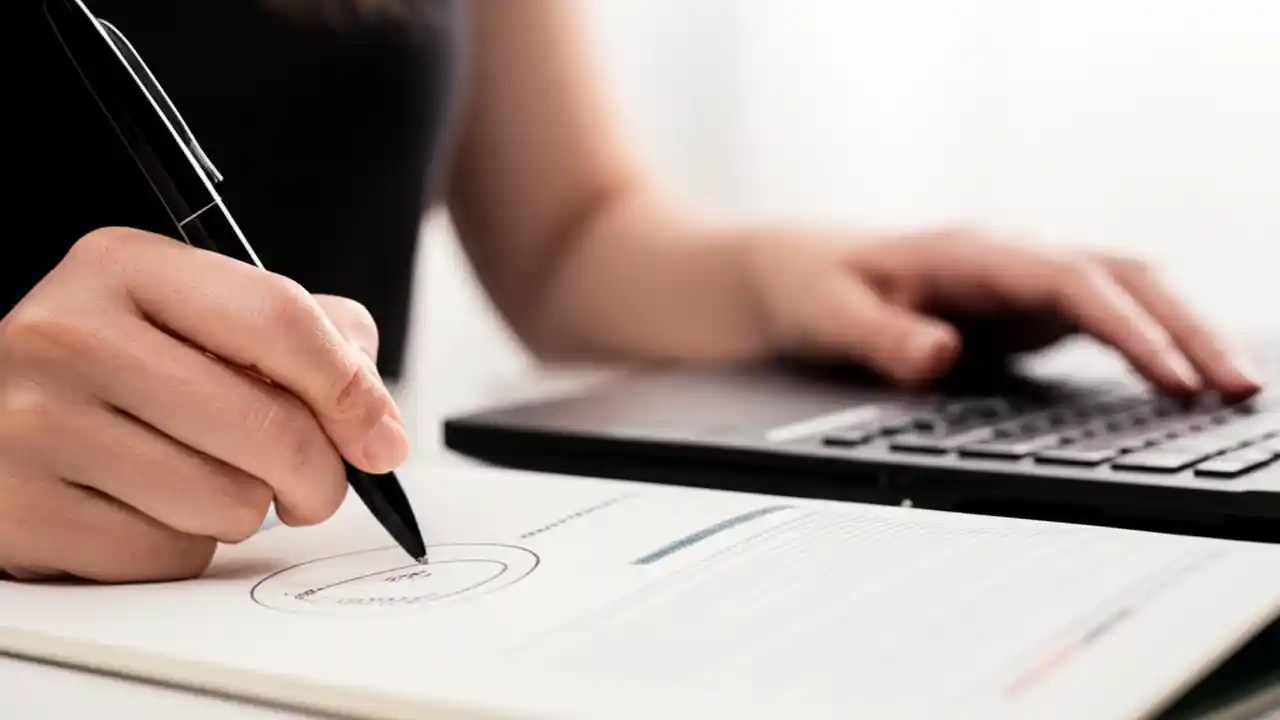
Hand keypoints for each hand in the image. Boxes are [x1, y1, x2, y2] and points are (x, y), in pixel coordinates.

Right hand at [0, 228, 407, 582]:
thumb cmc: (110, 369)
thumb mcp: (193, 316)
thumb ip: (301, 338)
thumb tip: (376, 423)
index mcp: (124, 267)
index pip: (279, 321)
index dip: (352, 391)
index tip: (381, 441)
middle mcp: (68, 334)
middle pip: (268, 427)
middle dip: (320, 475)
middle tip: (314, 486)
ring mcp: (34, 425)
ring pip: (228, 503)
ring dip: (245, 510)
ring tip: (203, 480)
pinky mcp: (22, 512)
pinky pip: (169, 555)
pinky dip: (183, 547)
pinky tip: (147, 509)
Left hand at [742, 227, 1262, 395]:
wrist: (792, 272)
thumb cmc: (808, 285)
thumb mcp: (826, 316)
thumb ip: (881, 338)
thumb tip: (941, 355)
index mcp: (968, 254)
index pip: (1068, 281)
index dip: (1125, 327)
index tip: (1169, 374)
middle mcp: (1007, 260)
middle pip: (1120, 278)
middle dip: (1184, 327)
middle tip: (1236, 385)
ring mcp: (1021, 283)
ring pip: (1126, 293)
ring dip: (1180, 333)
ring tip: (1231, 389)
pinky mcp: (1023, 310)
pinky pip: (1106, 318)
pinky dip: (1151, 345)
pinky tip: (1180, 384)